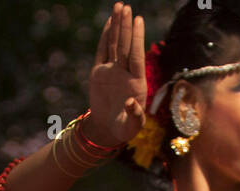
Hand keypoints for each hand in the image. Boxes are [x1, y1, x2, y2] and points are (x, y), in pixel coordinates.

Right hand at [87, 2, 146, 146]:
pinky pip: (103, 50)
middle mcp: (125, 73)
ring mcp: (112, 71)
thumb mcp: (131, 127)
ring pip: (115, 44)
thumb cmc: (124, 130)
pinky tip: (109, 23)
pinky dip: (106, 36)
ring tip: (119, 7)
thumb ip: (134, 116)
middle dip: (126, 26)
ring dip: (117, 26)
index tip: (139, 20)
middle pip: (125, 45)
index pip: (136, 56)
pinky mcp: (99, 72)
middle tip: (126, 7)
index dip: (137, 38)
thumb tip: (131, 102)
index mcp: (136, 82)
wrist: (108, 130)